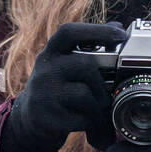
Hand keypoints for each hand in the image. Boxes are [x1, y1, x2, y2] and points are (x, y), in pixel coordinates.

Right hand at [0, 21, 128, 151]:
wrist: (29, 121)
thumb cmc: (57, 88)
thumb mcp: (66, 64)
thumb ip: (89, 48)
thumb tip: (119, 26)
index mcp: (51, 52)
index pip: (70, 32)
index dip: (97, 30)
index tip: (121, 35)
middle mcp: (44, 68)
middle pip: (85, 66)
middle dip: (102, 82)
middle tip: (106, 95)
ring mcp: (42, 92)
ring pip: (85, 94)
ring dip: (98, 106)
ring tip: (97, 112)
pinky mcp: (45, 116)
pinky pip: (82, 118)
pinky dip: (92, 124)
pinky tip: (87, 124)